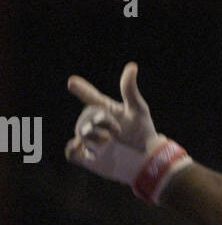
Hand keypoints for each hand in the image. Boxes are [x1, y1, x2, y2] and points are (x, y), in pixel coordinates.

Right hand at [65, 63, 190, 202]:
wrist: (146, 159)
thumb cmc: (143, 132)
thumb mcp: (138, 109)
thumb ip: (130, 90)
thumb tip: (132, 66)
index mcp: (105, 109)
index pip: (90, 97)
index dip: (82, 89)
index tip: (72, 82)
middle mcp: (94, 123)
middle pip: (86, 118)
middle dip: (99, 122)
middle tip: (116, 130)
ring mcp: (90, 140)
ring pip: (80, 133)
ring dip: (92, 136)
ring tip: (109, 141)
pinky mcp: (87, 156)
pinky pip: (71, 152)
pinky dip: (73, 150)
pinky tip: (82, 148)